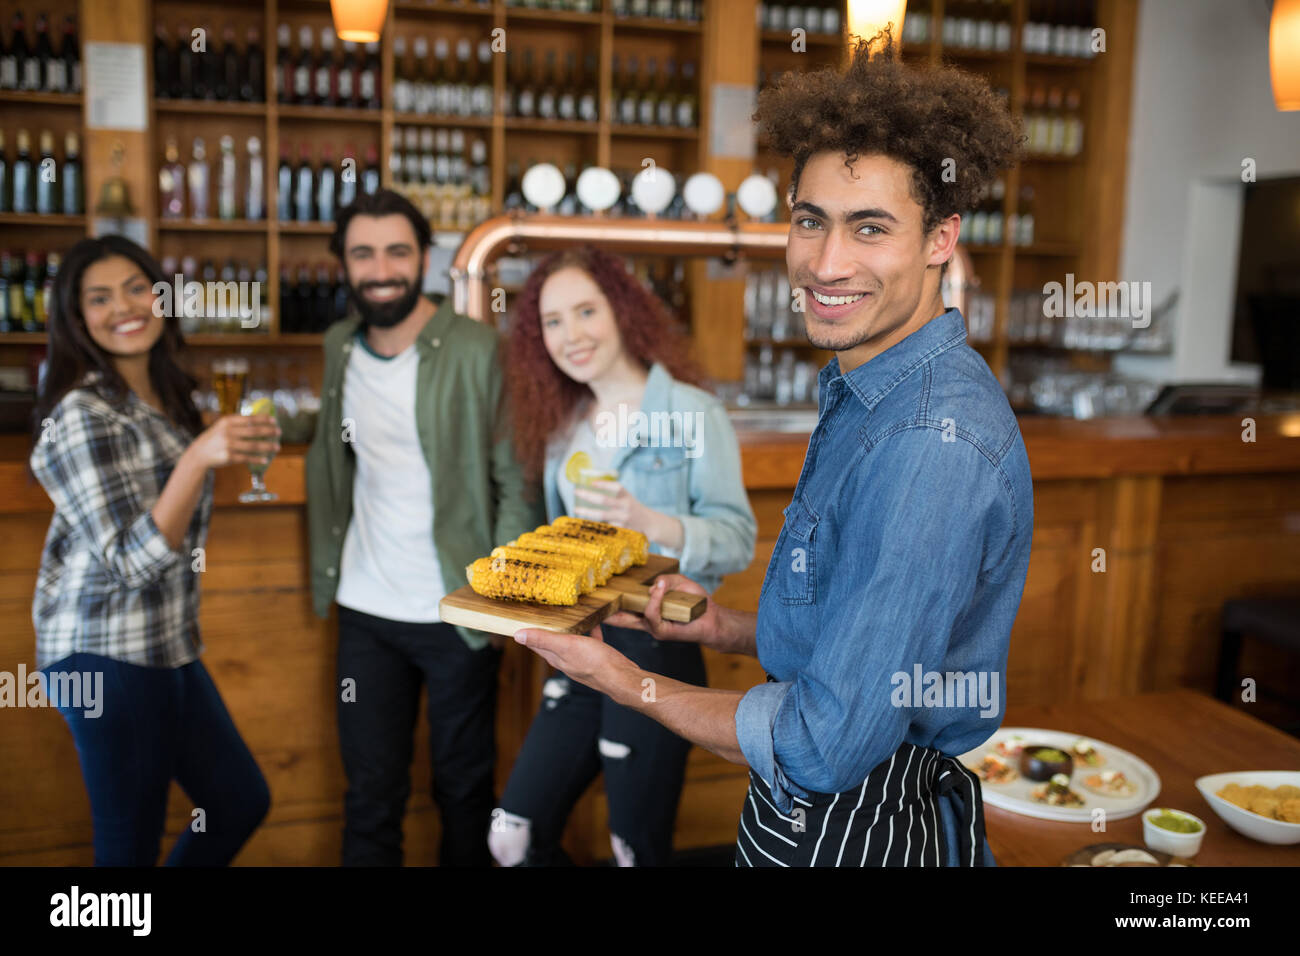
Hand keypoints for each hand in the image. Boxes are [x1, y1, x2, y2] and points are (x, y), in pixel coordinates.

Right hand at [187, 414, 279, 469]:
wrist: (199, 454)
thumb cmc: (215, 439)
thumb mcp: (222, 427)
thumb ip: (237, 424)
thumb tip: (260, 422)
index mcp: (227, 422)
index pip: (249, 419)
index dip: (263, 419)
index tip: (274, 420)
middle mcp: (227, 432)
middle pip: (254, 431)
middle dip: (269, 431)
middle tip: (279, 432)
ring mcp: (228, 445)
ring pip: (253, 445)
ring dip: (267, 446)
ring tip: (277, 447)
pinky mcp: (228, 457)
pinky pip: (247, 457)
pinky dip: (257, 459)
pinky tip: (266, 459)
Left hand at [512, 624, 635, 695]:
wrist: (621, 677)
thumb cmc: (595, 662)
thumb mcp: (566, 645)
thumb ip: (543, 639)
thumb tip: (518, 635)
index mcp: (556, 657)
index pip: (536, 644)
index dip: (529, 633)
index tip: (523, 621)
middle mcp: (566, 661)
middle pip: (552, 643)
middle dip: (548, 630)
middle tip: (544, 615)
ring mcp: (581, 661)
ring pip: (570, 643)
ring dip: (569, 632)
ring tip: (569, 618)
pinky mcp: (595, 660)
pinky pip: (590, 643)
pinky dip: (590, 634)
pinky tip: (595, 625)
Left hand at [573, 479, 647, 530]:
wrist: (648, 524)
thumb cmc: (633, 508)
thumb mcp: (627, 498)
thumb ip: (614, 494)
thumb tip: (593, 486)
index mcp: (627, 497)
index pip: (616, 487)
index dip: (604, 484)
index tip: (592, 483)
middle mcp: (626, 507)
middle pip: (605, 500)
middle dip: (589, 495)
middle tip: (577, 492)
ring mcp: (623, 519)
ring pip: (602, 515)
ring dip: (587, 512)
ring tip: (576, 509)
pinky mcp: (620, 529)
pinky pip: (604, 525)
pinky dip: (594, 523)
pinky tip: (585, 521)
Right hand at [604, 573, 724, 649]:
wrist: (713, 618)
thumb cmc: (695, 601)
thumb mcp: (678, 582)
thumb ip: (665, 580)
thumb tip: (651, 587)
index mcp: (645, 609)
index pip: (622, 607)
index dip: (608, 603)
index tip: (595, 595)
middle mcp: (645, 620)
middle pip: (619, 617)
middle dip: (606, 610)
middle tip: (594, 600)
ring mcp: (652, 627)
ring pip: (634, 614)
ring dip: (639, 599)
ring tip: (650, 587)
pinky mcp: (661, 632)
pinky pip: (652, 615)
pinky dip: (655, 601)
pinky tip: (659, 590)